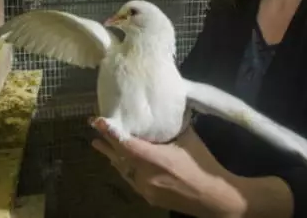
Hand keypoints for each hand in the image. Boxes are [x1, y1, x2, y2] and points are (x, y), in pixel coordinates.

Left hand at [89, 117, 245, 217]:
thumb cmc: (203, 164)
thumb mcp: (189, 139)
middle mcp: (146, 175)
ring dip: (112, 156)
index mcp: (156, 159)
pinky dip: (123, 168)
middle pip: (120, 157)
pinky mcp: (148, 197)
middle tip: (94, 129)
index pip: (126, 144)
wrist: (213, 197)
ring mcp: (145, 189)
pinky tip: (119, 163)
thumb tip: (166, 108)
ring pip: (123, 170)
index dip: (110, 132)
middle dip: (106, 142)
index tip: (97, 121)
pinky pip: (131, 180)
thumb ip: (174, 125)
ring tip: (98, 145)